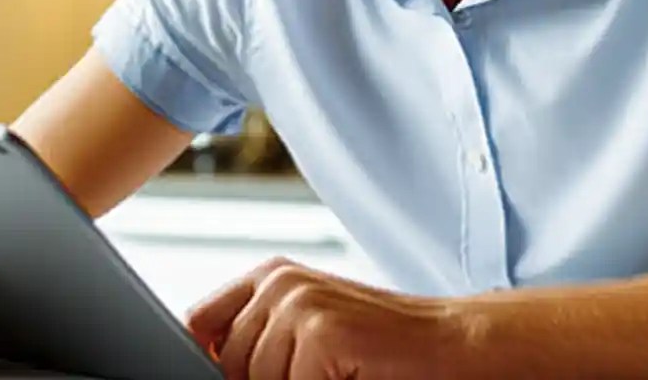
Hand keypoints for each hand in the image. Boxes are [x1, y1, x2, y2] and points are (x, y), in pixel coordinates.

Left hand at [185, 257, 465, 379]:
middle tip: (318, 373)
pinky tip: (350, 375)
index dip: (211, 359)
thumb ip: (256, 340)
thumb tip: (206, 362)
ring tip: (339, 373)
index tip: (233, 374)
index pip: (198, 323)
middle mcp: (279, 282)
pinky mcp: (321, 332)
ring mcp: (299, 304)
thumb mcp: (306, 334)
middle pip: (228, 362)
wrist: (449, 343)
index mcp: (269, 276)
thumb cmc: (380, 348)